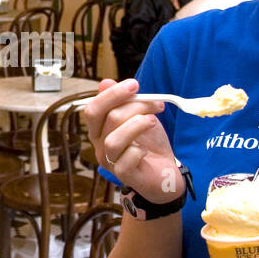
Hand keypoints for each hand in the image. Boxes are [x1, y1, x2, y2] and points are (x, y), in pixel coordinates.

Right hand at [80, 78, 179, 204]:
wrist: (165, 171)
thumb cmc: (150, 143)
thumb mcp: (140, 116)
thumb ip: (124, 102)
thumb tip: (105, 82)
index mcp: (100, 129)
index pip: (93, 108)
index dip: (112, 94)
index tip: (134, 84)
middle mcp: (100, 145)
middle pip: (105, 117)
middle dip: (133, 105)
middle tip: (155, 103)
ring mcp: (110, 162)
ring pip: (114, 139)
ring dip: (137, 125)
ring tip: (153, 122)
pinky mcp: (124, 175)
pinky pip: (127, 159)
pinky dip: (140, 150)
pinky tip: (147, 150)